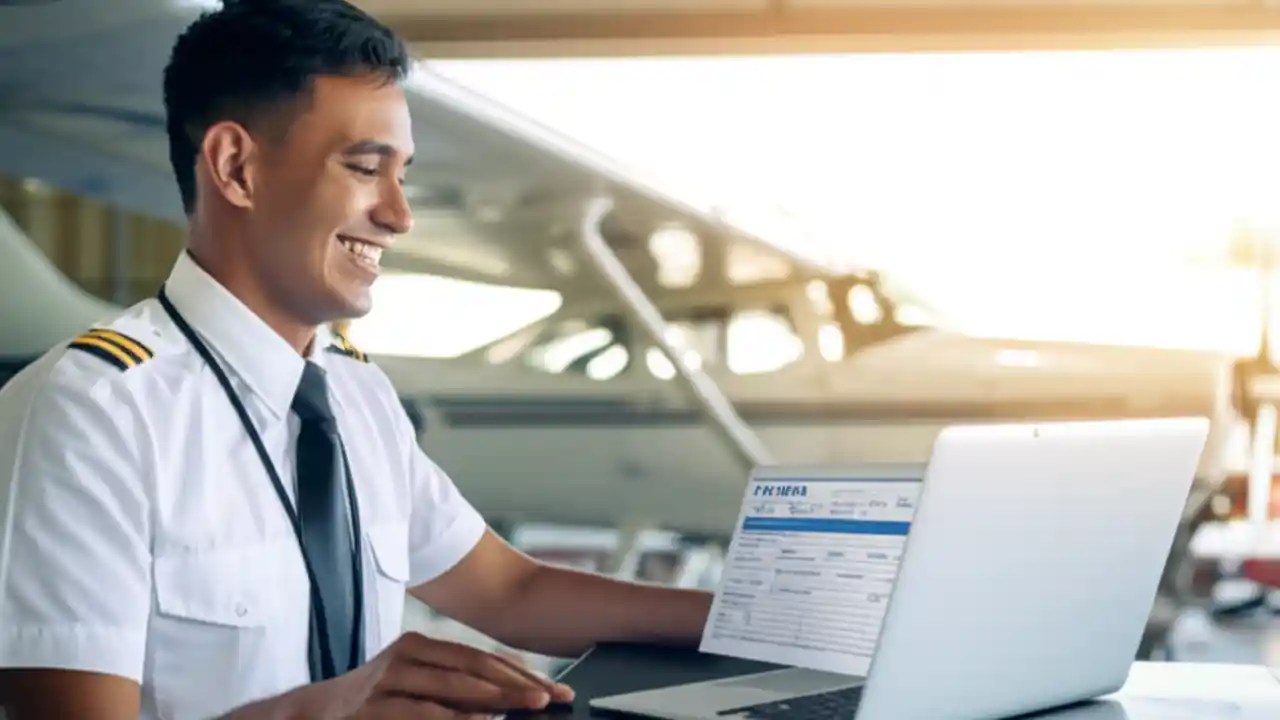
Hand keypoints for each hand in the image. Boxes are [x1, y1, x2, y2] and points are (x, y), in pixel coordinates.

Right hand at [263, 632, 574, 718]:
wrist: (309, 714)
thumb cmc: (371, 703)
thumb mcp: (414, 684)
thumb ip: (455, 685)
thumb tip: (511, 690)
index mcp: (420, 646)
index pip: (480, 657)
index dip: (519, 672)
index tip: (554, 688)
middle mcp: (406, 656)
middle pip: (472, 668)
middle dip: (516, 685)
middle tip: (550, 698)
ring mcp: (388, 681)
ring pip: (450, 687)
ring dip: (493, 699)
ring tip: (525, 707)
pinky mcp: (373, 708)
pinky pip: (420, 713)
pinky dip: (452, 719)